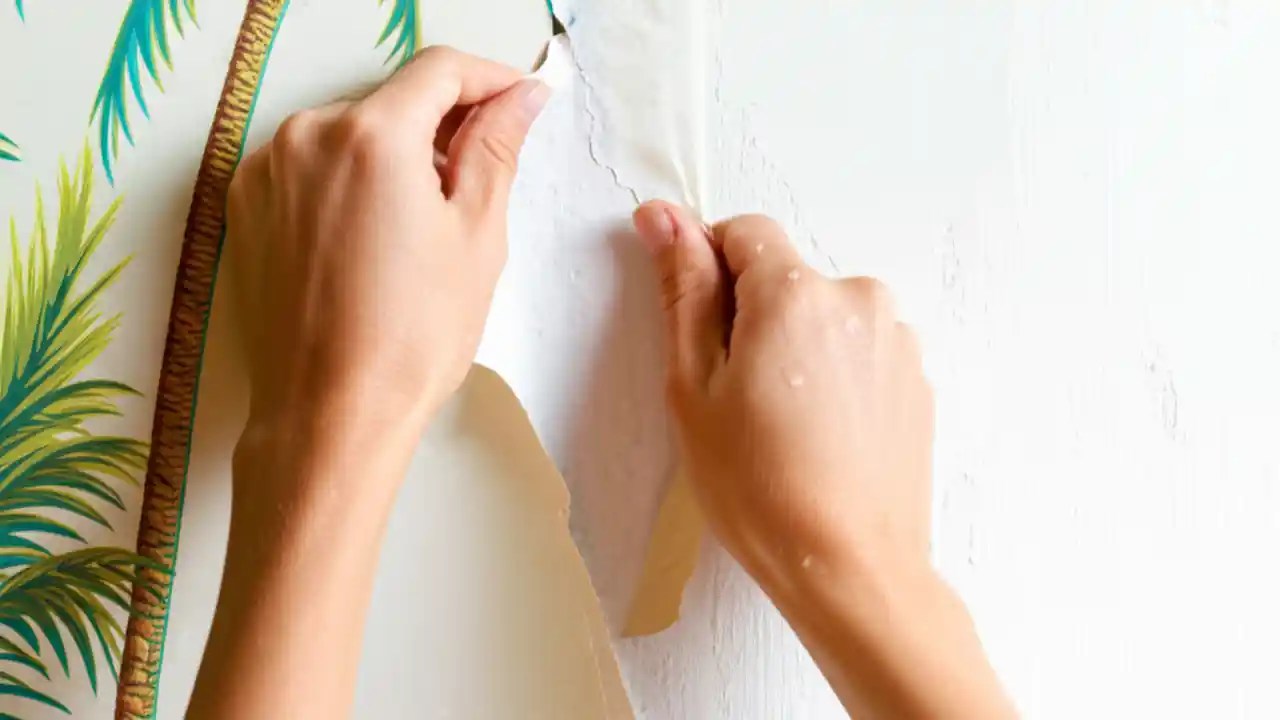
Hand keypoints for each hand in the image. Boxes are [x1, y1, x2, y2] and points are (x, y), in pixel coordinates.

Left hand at [227, 47, 550, 480]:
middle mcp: (306, 136)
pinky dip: (351, 180)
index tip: (519, 99)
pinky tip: (377, 237)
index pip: (440, 70)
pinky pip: (313, 166)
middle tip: (483, 176)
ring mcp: (267, 170)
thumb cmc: (410, 337)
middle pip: (392, 100)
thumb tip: (519, 97)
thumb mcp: (476, 236)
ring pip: (352, 133)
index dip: (490, 78)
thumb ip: (495, 148)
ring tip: (426, 222)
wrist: (331, 414)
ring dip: (396, 154)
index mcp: (371, 137)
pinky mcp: (248, 205)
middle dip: (443, 124)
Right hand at [633, 202, 1013, 718]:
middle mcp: (858, 300)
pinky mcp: (916, 379)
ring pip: (823, 316)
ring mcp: (896, 340)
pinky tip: (818, 435)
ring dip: (796, 347)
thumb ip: (684, 290)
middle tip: (734, 394)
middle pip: (786, 277)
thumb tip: (663, 217)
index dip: (709, 266)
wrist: (851, 566)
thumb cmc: (761, 488)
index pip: (744, 231)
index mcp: (796, 294)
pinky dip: (833, 377)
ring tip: (781, 424)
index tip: (697, 319)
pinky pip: (858, 352)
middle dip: (753, 316)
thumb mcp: (695, 386)